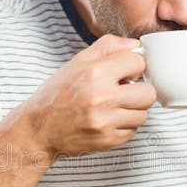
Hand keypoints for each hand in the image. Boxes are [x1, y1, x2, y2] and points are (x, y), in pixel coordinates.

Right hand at [23, 35, 157, 159]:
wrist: (38, 130)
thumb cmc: (56, 95)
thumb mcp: (77, 62)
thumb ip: (108, 47)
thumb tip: (136, 45)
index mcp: (94, 73)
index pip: (139, 63)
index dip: (132, 67)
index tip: (124, 73)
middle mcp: (102, 98)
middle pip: (148, 93)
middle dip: (138, 91)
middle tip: (124, 92)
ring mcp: (106, 122)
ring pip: (143, 114)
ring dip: (132, 110)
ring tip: (114, 107)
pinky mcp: (108, 140)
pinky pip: (133, 131)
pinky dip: (124, 126)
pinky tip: (108, 121)